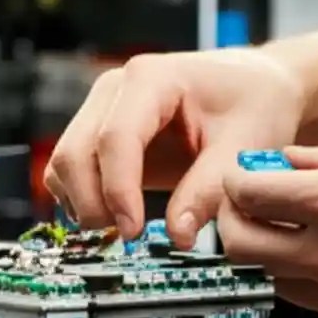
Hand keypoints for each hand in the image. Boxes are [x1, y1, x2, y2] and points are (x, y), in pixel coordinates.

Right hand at [43, 48, 305, 245]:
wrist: (254, 85)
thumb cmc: (253, 102)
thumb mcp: (245, 144)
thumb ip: (209, 189)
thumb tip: (177, 236)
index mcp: (151, 79)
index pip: (115, 138)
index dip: (118, 190)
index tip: (134, 231)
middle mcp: (114, 90)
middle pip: (75, 153)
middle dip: (94, 203)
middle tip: (130, 238)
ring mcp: (99, 111)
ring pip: (63, 165)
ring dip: (85, 204)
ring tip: (127, 228)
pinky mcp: (96, 135)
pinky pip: (69, 173)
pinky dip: (83, 200)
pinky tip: (118, 216)